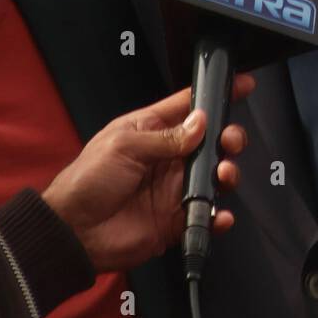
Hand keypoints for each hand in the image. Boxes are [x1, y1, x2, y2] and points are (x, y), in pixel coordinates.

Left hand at [42, 75, 254, 270]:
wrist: (75, 232)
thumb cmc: (87, 181)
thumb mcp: (124, 146)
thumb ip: (167, 137)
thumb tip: (200, 122)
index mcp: (150, 130)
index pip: (188, 106)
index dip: (214, 95)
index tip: (242, 85)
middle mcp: (166, 157)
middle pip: (210, 141)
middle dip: (228, 137)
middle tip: (229, 141)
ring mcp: (173, 188)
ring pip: (214, 175)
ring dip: (227, 173)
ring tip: (223, 174)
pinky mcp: (176, 218)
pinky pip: (206, 214)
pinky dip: (218, 215)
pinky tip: (219, 213)